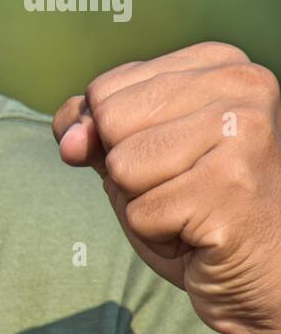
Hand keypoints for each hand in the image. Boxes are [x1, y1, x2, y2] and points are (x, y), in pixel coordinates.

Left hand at [53, 41, 280, 333]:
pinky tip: (199, 233)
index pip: (104, 90)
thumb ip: (92, 130)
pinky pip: (141, 213)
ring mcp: (242, 135)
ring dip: (142, 203)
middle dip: (126, 170)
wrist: (263, 270)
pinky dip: (157, 234)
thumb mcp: (135, 154)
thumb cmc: (195, 206)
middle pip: (110, 122)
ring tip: (189, 209)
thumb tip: (70, 138)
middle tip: (180, 188)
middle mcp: (241, 86)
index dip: (114, 137)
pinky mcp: (232, 187)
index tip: (169, 157)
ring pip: (122, 167)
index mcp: (218, 62)